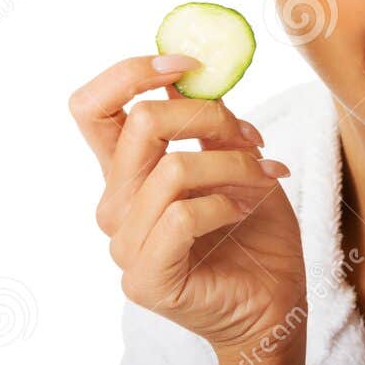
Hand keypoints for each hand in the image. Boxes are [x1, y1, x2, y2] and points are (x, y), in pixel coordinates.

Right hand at [69, 55, 306, 364]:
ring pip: (173, 169)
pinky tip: (244, 211)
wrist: (274, 301)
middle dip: (209, 115)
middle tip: (251, 136)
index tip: (188, 64)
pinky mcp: (145, 278)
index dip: (130, 73)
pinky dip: (224, 204)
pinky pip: (182, 216)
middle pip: (140, 123)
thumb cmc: (255, 230)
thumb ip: (207, 120)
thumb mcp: (235, 156)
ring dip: (234, 165)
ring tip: (264, 179)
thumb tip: (196, 69)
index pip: (91, 107)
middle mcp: (115, 205)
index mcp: (127, 171)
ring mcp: (124, 244)